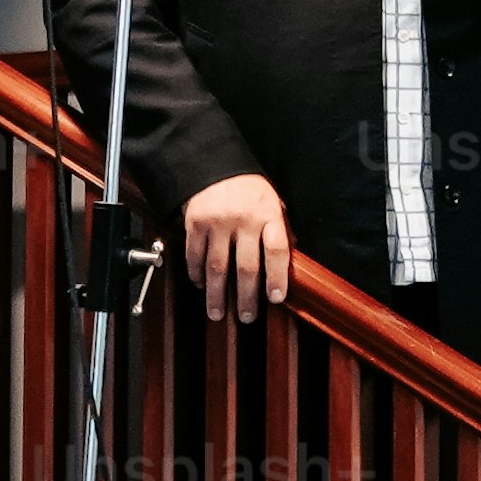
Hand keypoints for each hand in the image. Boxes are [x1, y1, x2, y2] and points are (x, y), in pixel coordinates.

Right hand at [182, 174, 290, 317]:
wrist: (214, 162)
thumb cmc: (247, 189)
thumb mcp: (271, 202)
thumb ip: (278, 231)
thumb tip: (285, 266)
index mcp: (268, 214)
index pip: (276, 251)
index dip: (277, 278)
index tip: (276, 298)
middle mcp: (243, 219)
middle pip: (246, 266)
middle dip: (247, 297)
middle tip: (246, 317)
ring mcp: (217, 222)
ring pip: (217, 267)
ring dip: (217, 294)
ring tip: (217, 313)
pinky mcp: (195, 222)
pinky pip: (194, 255)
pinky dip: (196, 274)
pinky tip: (200, 285)